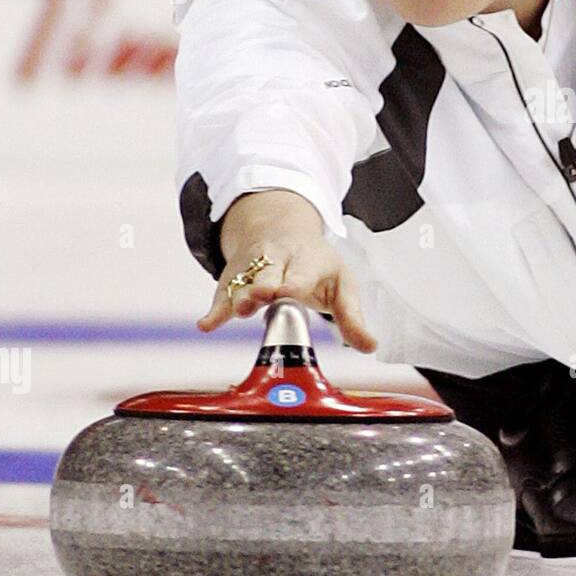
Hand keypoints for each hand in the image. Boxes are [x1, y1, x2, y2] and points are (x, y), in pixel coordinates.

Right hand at [196, 190, 378, 351]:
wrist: (280, 228)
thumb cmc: (315, 263)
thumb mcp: (340, 284)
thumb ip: (351, 318)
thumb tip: (369, 347)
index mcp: (307, 262)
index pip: (301, 273)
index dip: (294, 283)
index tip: (287, 291)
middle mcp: (276, 261)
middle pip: (268, 273)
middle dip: (263, 284)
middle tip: (261, 296)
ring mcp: (252, 268)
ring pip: (243, 282)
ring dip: (239, 296)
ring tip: (236, 310)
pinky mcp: (232, 279)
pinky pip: (222, 294)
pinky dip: (214, 309)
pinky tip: (206, 324)